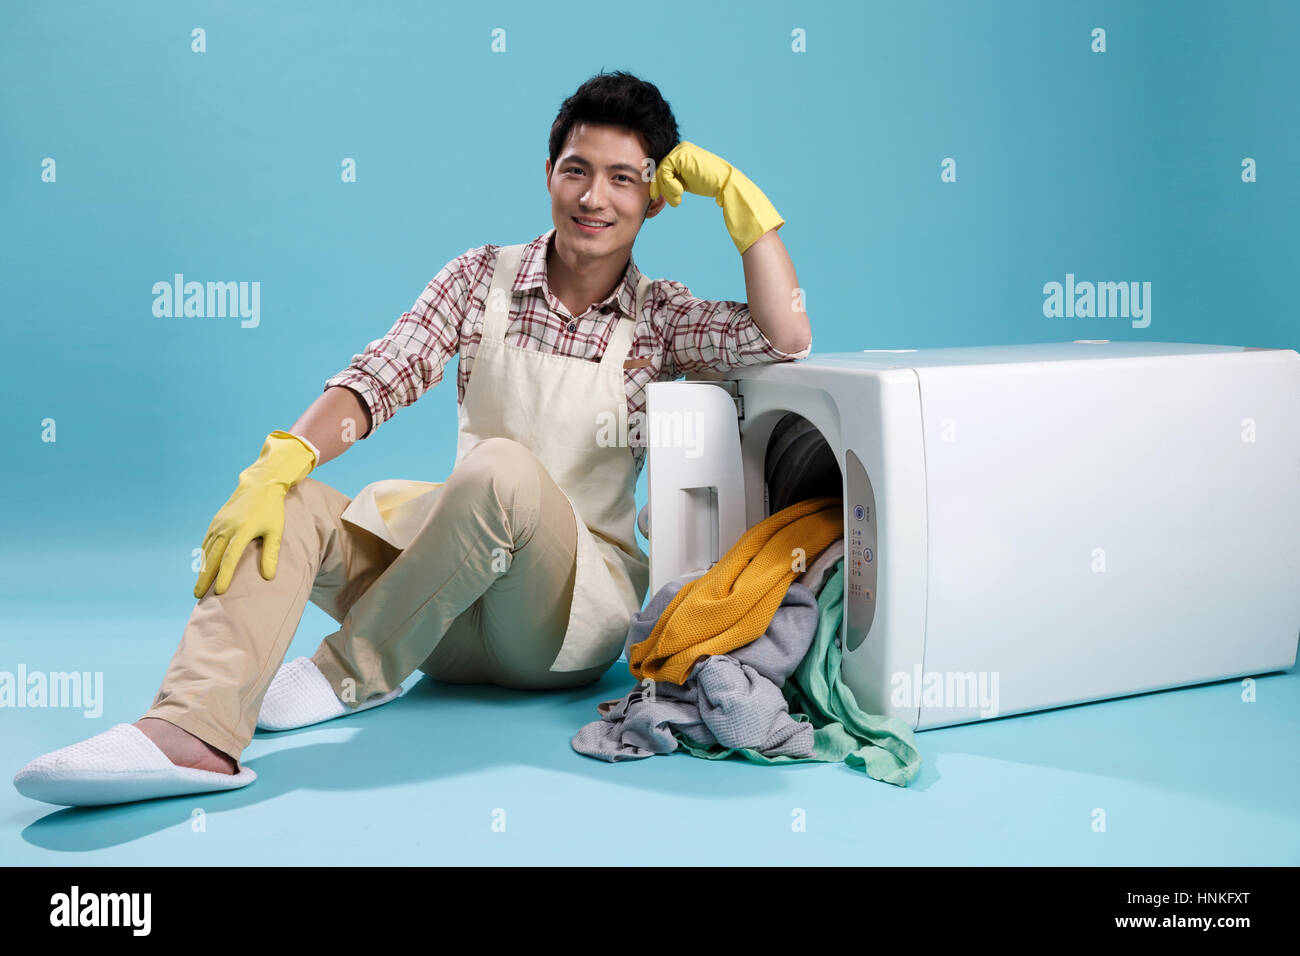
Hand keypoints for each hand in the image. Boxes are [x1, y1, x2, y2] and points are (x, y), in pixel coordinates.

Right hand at [193, 430, 317, 597]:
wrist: (260, 484)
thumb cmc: (272, 509)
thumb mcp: (276, 531)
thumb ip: (271, 554)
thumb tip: (268, 577)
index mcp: (241, 532)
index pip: (230, 559)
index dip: (224, 576)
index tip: (219, 592)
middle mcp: (226, 528)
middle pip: (212, 558)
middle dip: (205, 578)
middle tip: (198, 596)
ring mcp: (219, 524)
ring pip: (207, 550)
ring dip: (202, 568)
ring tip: (199, 586)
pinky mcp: (216, 521)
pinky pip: (207, 541)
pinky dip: (203, 554)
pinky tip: (203, 565)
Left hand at [649, 141, 784, 254]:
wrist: (726, 183)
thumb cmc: (709, 184)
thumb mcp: (685, 180)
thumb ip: (672, 179)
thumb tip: (654, 186)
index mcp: (682, 152)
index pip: (663, 167)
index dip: (658, 183)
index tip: (656, 196)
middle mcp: (680, 148)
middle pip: (660, 169)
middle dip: (661, 187)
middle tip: (672, 201)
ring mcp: (680, 150)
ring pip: (661, 172)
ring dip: (667, 190)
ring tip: (677, 200)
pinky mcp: (680, 156)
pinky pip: (665, 172)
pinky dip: (670, 186)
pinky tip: (680, 193)